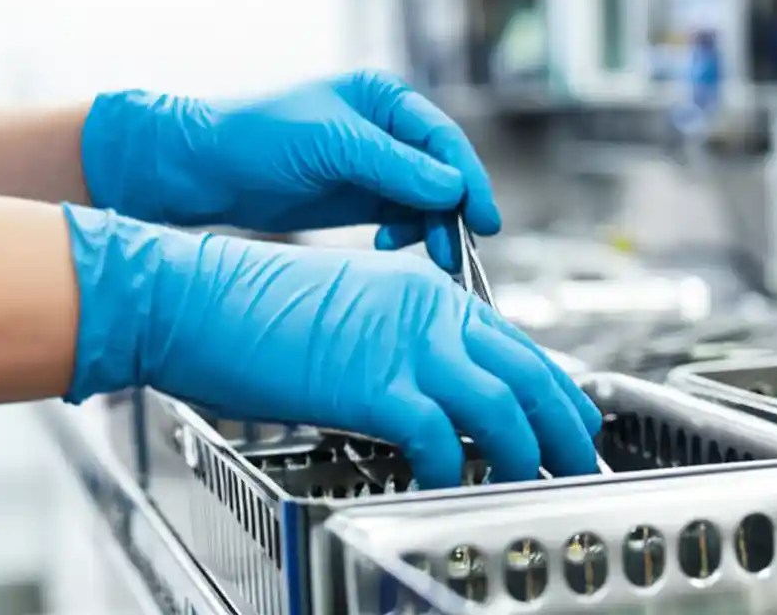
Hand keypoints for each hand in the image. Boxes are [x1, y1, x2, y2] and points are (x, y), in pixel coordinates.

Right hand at [62, 204, 600, 487]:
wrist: (195, 296)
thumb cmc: (255, 307)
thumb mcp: (352, 305)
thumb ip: (403, 334)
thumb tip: (433, 379)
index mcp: (428, 291)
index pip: (516, 342)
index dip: (557, 387)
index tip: (573, 419)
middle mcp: (430, 311)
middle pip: (528, 372)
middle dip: (565, 425)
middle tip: (581, 460)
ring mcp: (405, 345)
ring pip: (501, 405)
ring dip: (526, 453)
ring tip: (532, 484)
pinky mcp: (372, 383)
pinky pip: (439, 437)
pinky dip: (454, 469)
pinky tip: (450, 486)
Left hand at [80, 71, 499, 270]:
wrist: (199, 170)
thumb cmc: (256, 139)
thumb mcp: (330, 145)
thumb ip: (395, 166)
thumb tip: (453, 189)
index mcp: (385, 99)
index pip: (444, 141)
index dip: (468, 179)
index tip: (484, 219)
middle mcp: (388, 130)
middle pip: (444, 174)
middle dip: (454, 212)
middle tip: (458, 252)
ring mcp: (377, 167)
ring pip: (428, 202)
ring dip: (433, 230)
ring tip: (432, 258)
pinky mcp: (362, 199)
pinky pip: (404, 220)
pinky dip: (407, 236)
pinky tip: (388, 248)